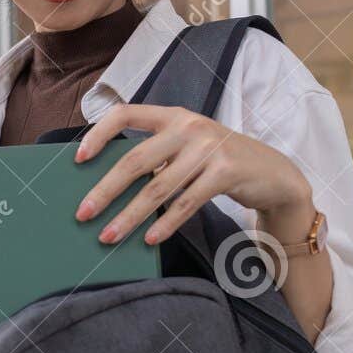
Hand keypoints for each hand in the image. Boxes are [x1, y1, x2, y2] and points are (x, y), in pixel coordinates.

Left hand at [73, 104, 313, 246]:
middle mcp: (189, 126)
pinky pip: (186, 202)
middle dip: (105, 189)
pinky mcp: (226, 172)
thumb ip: (156, 157)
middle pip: (135, 159)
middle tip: (83, 213)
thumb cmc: (219, 162)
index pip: (125, 113)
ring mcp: (209, 148)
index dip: (99, 133)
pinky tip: (148, 238)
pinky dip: (165, 223)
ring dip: (129, 215)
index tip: (78, 158)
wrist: (274, 174)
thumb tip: (107, 187)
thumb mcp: (187, 148)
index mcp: (173, 116)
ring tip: (108, 236)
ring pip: (158, 187)